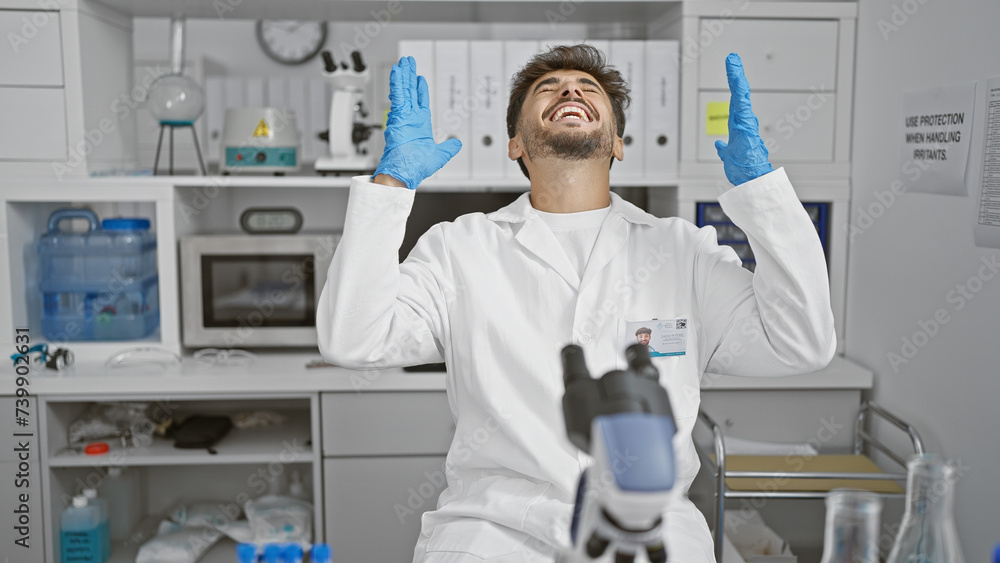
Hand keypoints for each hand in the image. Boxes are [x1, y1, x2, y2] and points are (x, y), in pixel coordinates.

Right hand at [371, 56, 461, 189]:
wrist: (403, 173)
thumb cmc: (416, 167)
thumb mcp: (439, 155)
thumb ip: (449, 147)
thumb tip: (457, 143)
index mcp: (419, 124)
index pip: (420, 101)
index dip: (420, 89)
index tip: (420, 78)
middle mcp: (410, 118)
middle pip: (410, 91)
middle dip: (409, 76)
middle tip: (408, 63)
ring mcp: (402, 116)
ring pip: (403, 90)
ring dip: (403, 75)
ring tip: (403, 62)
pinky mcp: (397, 116)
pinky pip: (398, 96)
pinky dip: (397, 83)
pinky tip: (397, 72)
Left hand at [714, 53, 773, 185]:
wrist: (752, 178)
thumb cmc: (743, 168)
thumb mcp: (728, 156)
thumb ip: (725, 149)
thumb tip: (719, 145)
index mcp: (739, 126)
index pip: (735, 102)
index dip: (733, 87)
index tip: (731, 71)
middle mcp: (744, 121)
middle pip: (738, 94)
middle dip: (735, 76)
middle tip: (732, 59)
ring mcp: (746, 122)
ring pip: (740, 96)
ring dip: (736, 79)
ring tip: (733, 63)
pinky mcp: (745, 126)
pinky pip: (741, 106)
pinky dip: (739, 93)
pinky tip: (738, 81)